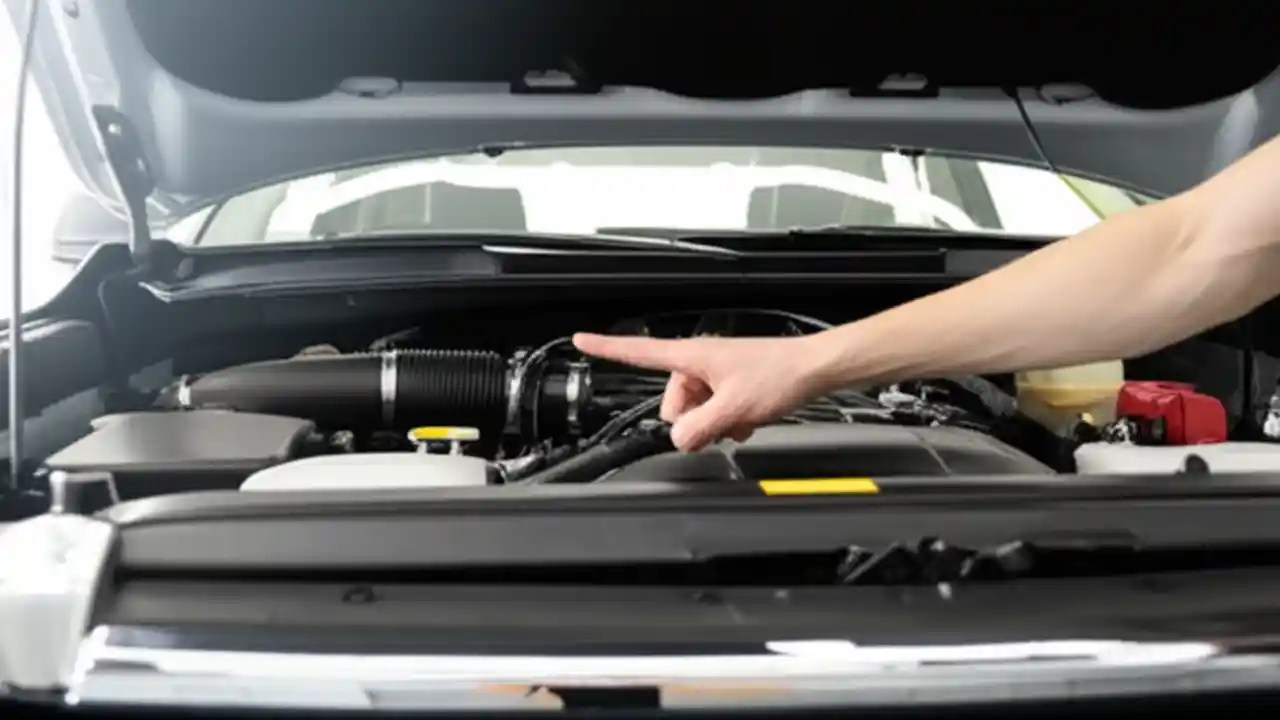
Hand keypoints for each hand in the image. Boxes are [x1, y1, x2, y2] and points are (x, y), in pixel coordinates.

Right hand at [572, 332, 831, 450]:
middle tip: (722, 420)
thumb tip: (678, 439)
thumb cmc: (778, 374)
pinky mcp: (730, 386)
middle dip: (693, 420)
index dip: (606, 347)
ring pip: (694, 413)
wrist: (813, 370)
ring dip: (715, 423)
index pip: (639, 352)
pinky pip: (714, 413)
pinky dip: (729, 421)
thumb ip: (700, 427)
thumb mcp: (735, 409)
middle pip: (672, 404)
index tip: (580, 339)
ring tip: (741, 418)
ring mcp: (714, 375)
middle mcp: (699, 363)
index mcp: (692, 358)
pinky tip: (748, 419)